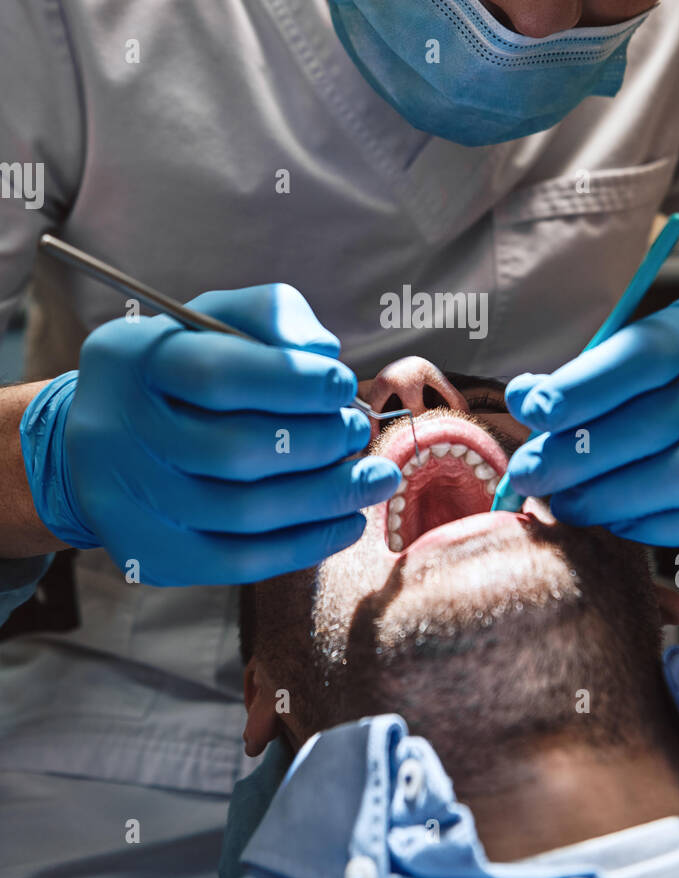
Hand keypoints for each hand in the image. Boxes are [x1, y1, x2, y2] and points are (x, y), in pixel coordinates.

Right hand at [19, 284, 399, 584]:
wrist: (107, 435)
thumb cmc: (182, 367)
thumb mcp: (216, 319)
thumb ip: (272, 316)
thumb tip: (322, 353)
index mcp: (130, 361)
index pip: (218, 376)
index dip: (294, 383)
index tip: (343, 384)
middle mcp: (113, 433)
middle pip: (236, 453)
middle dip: (318, 443)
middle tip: (356, 431)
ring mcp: (125, 503)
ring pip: (245, 513)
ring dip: (328, 496)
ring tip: (374, 477)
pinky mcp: (149, 554)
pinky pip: (240, 562)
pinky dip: (308, 544)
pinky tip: (349, 521)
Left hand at [502, 290, 678, 545]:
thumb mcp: (636, 351)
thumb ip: (581, 376)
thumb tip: (522, 400)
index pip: (646, 355)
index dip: (586, 388)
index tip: (533, 412)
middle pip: (660, 423)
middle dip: (582, 456)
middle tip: (529, 475)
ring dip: (614, 497)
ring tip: (564, 503)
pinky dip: (658, 526)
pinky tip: (616, 522)